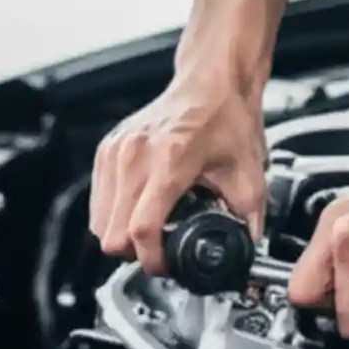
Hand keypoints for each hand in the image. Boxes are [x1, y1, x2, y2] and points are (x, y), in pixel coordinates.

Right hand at [89, 74, 266, 273]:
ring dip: (122, 235)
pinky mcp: (106, 148)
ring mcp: (116, 150)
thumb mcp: (249, 173)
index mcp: (170, 161)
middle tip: (161, 250)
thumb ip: (249, 218)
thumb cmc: (226, 118)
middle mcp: (135, 155)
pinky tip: (141, 209)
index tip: (167, 267)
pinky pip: (98, 200)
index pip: (142, 230)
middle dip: (136, 252)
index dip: (152, 261)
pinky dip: (115, 214)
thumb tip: (249, 250)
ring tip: (152, 229)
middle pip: (112, 234)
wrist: (210, 81)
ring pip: (99, 221)